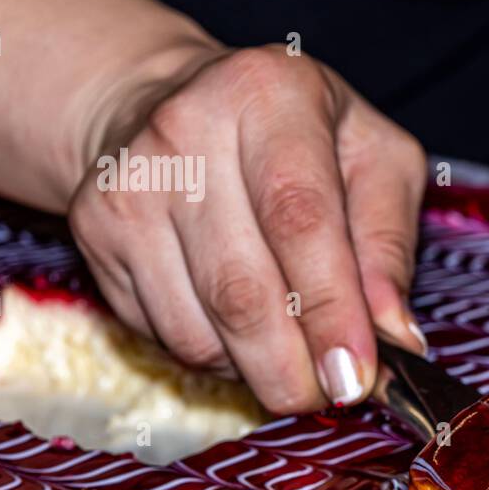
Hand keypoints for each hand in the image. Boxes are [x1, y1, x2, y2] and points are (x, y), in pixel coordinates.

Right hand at [68, 44, 426, 413]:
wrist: (179, 104)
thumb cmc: (303, 138)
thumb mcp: (375, 160)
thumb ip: (390, 245)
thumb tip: (395, 335)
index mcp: (269, 95)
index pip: (299, 220)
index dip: (330, 311)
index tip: (357, 378)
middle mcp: (185, 131)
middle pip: (241, 289)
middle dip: (295, 367)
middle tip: (335, 394)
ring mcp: (128, 184)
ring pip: (198, 328)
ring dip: (259, 369)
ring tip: (298, 356)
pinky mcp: (93, 230)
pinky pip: (165, 333)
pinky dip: (218, 359)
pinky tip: (245, 332)